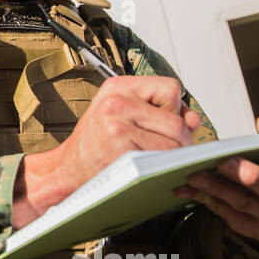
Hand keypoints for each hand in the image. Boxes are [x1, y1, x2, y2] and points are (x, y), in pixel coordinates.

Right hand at [12, 76, 199, 227]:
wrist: (64, 171)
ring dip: (173, 156)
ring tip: (154, 160)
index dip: (174, 108)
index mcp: (117, 87)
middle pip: (176, 119)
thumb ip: (158, 112)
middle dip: (180, 139)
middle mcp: (116, 101)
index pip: (171, 88)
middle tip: (167, 150)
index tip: (162, 122)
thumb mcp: (121, 116)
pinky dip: (162, 167)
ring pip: (174, 141)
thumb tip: (194, 119)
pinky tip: (147, 169)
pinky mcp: (121, 149)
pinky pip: (162, 158)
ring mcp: (117, 125)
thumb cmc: (94, 145)